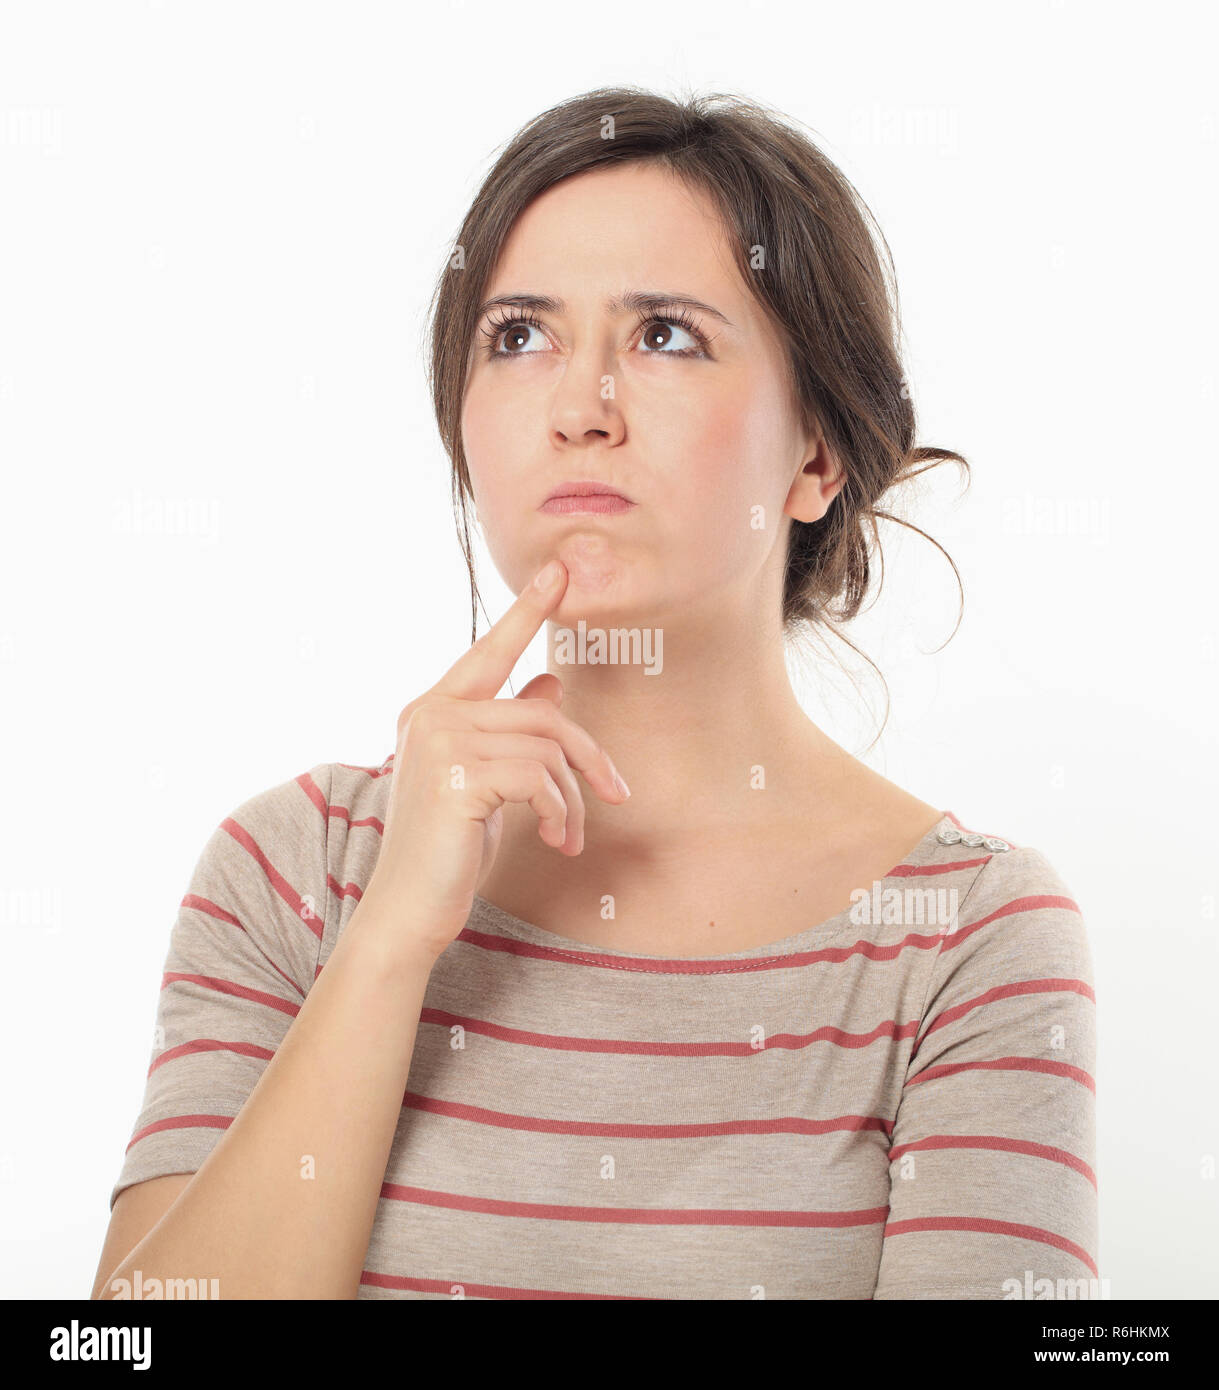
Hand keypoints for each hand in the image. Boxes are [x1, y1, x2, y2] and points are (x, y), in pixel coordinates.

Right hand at [359, 559, 629, 960]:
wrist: (407, 910)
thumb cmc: (447, 850)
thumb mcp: (487, 784)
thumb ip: (511, 732)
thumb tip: (551, 682)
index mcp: (433, 710)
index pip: (490, 651)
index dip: (527, 610)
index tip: (560, 570)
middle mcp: (431, 715)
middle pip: (543, 712)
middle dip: (587, 757)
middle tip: (615, 794)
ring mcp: (440, 741)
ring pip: (547, 747)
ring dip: (572, 798)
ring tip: (568, 835)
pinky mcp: (458, 775)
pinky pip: (539, 777)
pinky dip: (559, 812)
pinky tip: (555, 841)